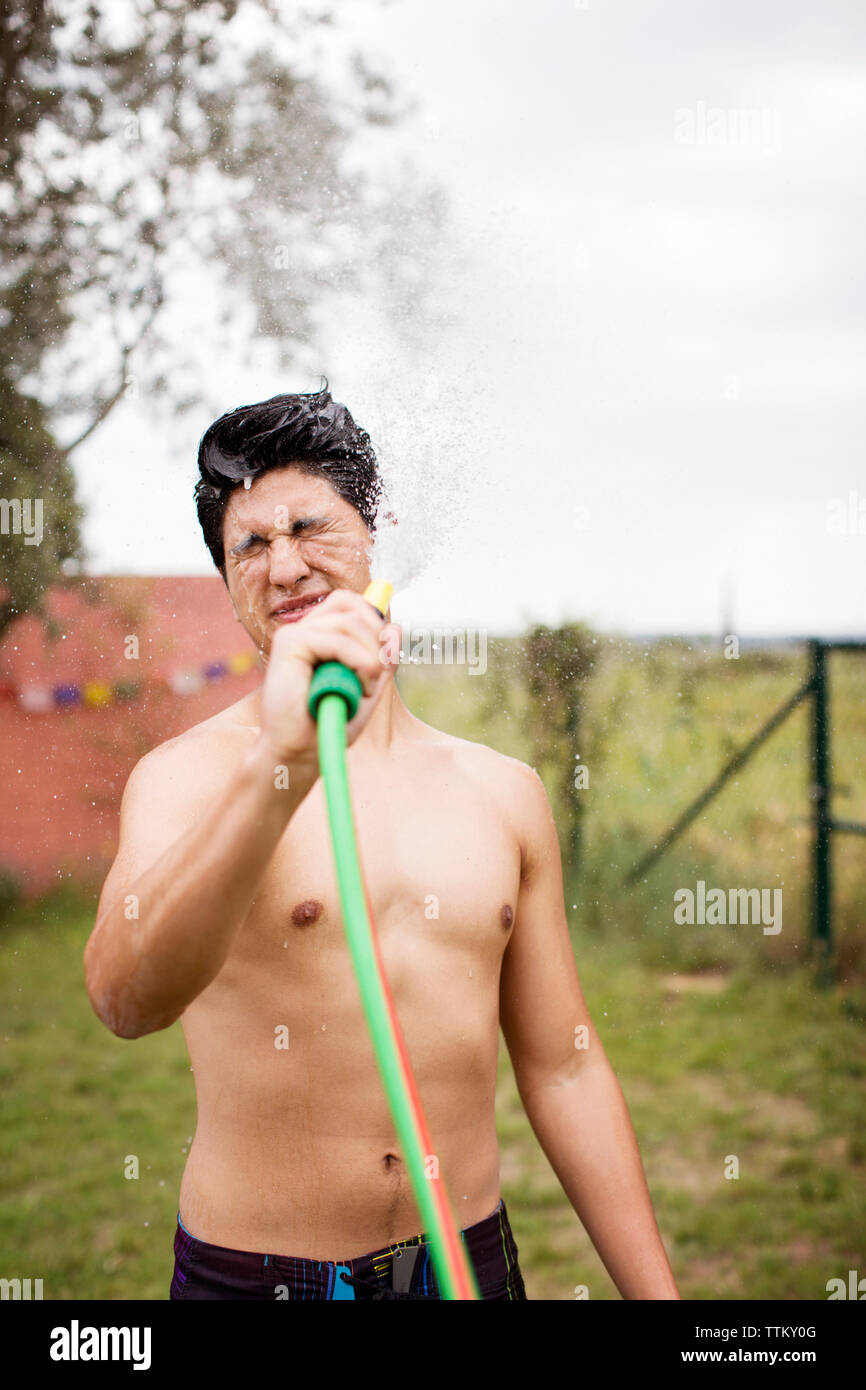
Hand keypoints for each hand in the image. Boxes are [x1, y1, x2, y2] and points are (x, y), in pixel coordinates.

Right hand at [260, 589, 397, 762]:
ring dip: (371, 655)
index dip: (374, 618)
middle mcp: (304, 630)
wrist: (298, 752)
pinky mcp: (289, 645)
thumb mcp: (366, 688)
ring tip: (367, 688)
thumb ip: (380, 660)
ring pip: (349, 621)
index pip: (349, 603)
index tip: (386, 653)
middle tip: (378, 673)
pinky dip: (359, 661)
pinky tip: (360, 688)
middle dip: (377, 635)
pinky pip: (337, 639)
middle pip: (350, 604)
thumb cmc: (328, 722)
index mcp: (318, 636)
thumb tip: (395, 627)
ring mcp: (294, 635)